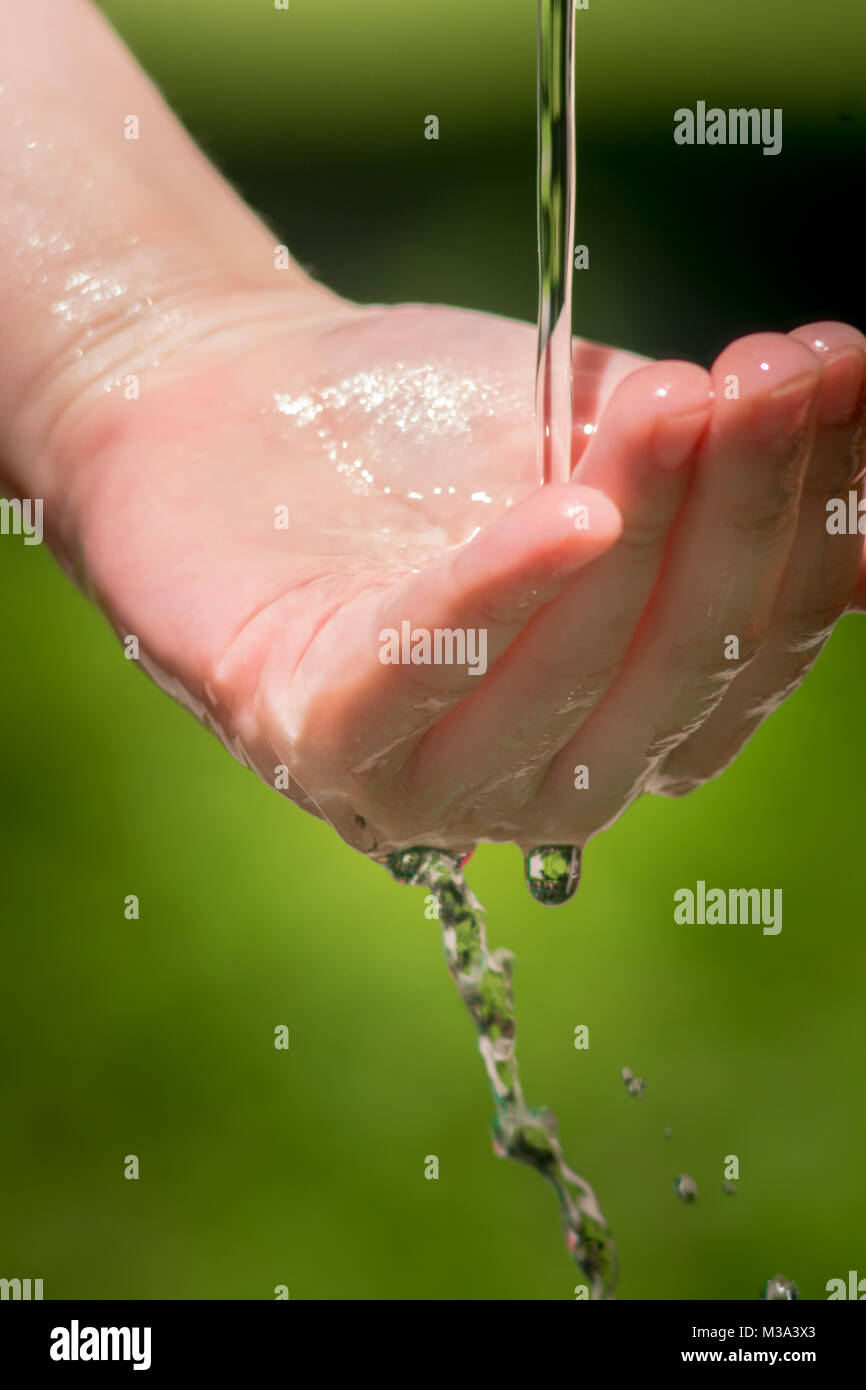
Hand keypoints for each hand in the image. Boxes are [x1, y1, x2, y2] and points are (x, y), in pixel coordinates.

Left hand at [57, 295, 865, 854]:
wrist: (223, 393)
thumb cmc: (418, 427)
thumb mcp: (591, 445)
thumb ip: (710, 475)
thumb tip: (862, 457)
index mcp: (616, 722)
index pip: (752, 650)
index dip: (812, 525)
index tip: (835, 374)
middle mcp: (533, 777)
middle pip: (677, 673)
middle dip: (744, 518)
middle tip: (772, 375)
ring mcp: (420, 779)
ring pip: (571, 679)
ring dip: (645, 537)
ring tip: (682, 403)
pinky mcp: (307, 735)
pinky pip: (419, 676)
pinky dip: (501, 593)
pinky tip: (574, 509)